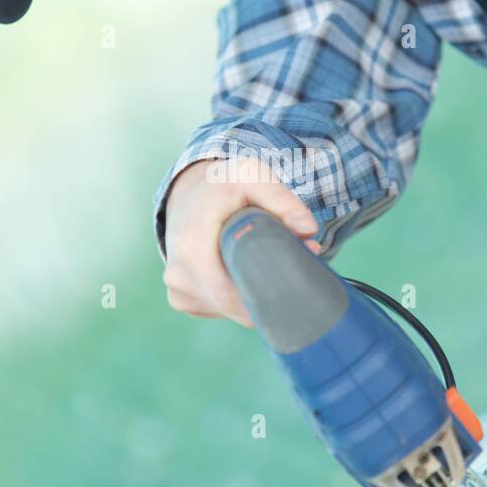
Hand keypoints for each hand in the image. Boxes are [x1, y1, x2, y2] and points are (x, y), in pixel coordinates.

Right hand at [161, 156, 321, 326]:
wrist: (187, 195)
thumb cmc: (221, 186)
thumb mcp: (251, 175)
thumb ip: (282, 199)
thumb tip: (308, 229)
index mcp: (191, 247)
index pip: (228, 295)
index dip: (264, 295)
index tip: (290, 280)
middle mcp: (178, 275)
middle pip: (234, 306)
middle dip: (265, 293)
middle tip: (287, 268)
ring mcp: (178, 291)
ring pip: (230, 311)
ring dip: (251, 294)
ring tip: (259, 262)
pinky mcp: (182, 300)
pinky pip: (219, 310)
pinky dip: (236, 297)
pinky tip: (238, 270)